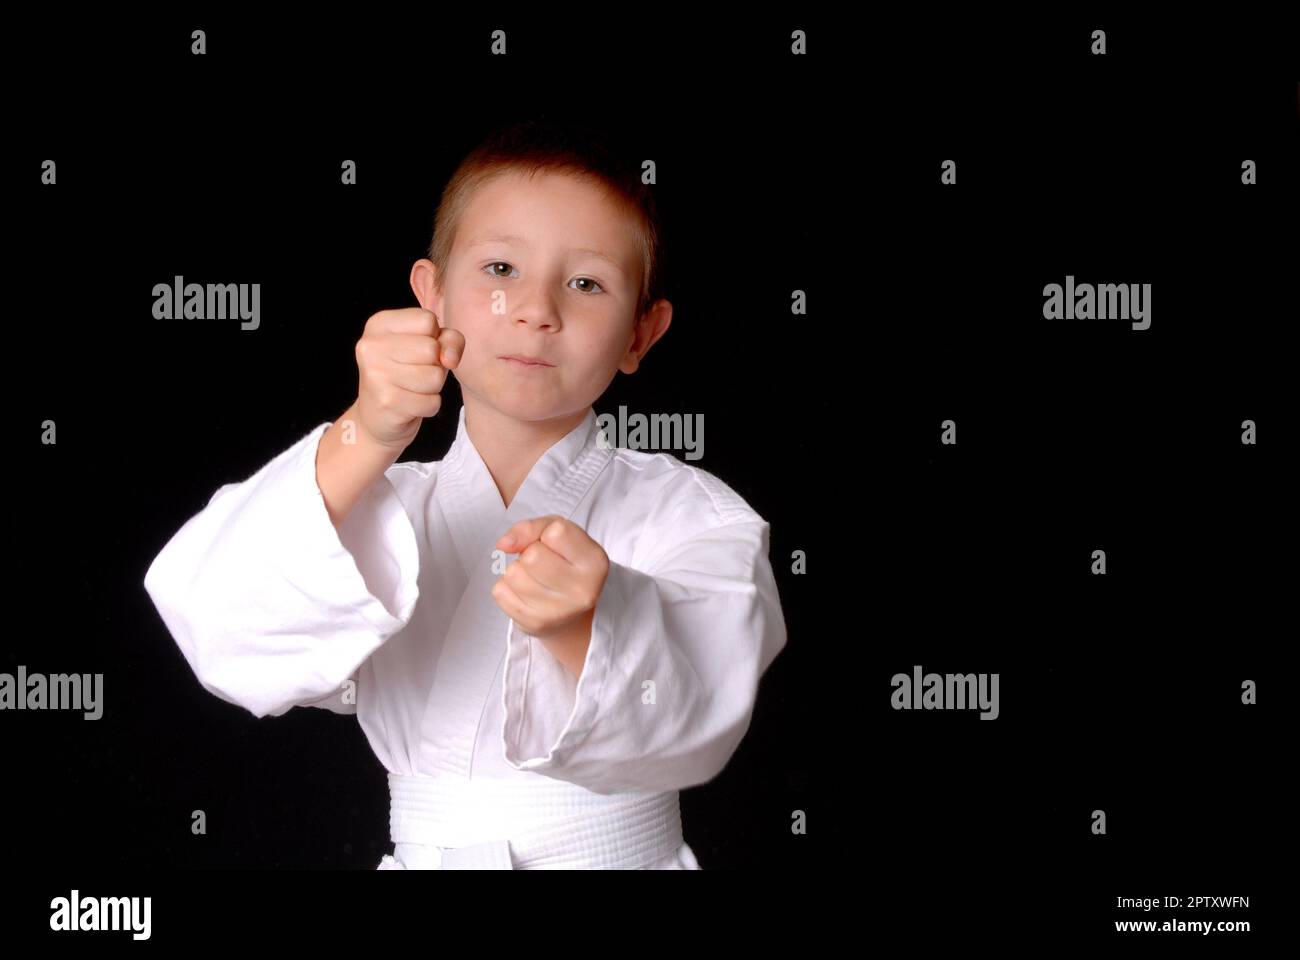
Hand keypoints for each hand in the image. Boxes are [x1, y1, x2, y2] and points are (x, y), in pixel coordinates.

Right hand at [354, 307, 464, 451]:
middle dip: (434, 364)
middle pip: (432, 348)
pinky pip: (432, 402)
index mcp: (379, 324)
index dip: (434, 338)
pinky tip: (411, 404)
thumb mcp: (429, 345)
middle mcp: (371, 346)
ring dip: (433, 386)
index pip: (427, 320)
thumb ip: (449, 339)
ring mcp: (376, 374)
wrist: (378, 416)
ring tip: (413, 388)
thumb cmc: (407, 373)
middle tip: (415, 372)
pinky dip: (429, 405)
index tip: (418, 349)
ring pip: (435, 376)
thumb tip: (450, 359)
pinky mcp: (387, 402)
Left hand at [492, 515, 609, 649]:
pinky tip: (525, 592)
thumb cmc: (564, 562)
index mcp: (594, 562)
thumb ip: (531, 528)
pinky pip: (500, 592)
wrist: (570, 610)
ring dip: (516, 571)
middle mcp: (582, 590)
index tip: (555, 546)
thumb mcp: (558, 533)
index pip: (556, 533)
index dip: (547, 535)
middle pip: (531, 557)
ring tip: (534, 577)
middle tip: (542, 563)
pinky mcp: (534, 624)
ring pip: (512, 574)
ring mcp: (559, 612)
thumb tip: (504, 544)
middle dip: (529, 554)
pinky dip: (507, 588)